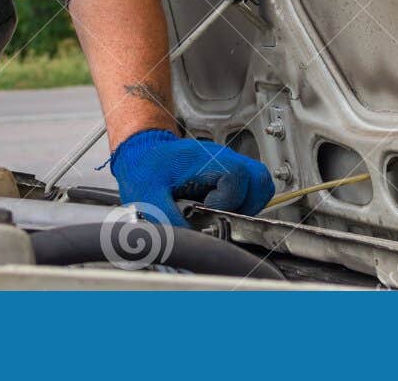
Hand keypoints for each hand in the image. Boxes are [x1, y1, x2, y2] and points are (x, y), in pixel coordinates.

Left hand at [110, 129, 274, 226]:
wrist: (139, 153)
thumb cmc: (143, 169)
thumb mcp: (149, 196)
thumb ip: (169, 221)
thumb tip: (191, 244)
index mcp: (205, 159)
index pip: (238, 178)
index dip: (227, 202)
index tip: (207, 212)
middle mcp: (222, 159)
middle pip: (259, 181)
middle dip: (247, 207)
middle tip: (223, 218)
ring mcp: (227, 165)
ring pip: (259, 186)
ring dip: (247, 207)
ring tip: (221, 216)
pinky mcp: (226, 174)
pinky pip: (248, 190)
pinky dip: (241, 204)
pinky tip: (219, 212)